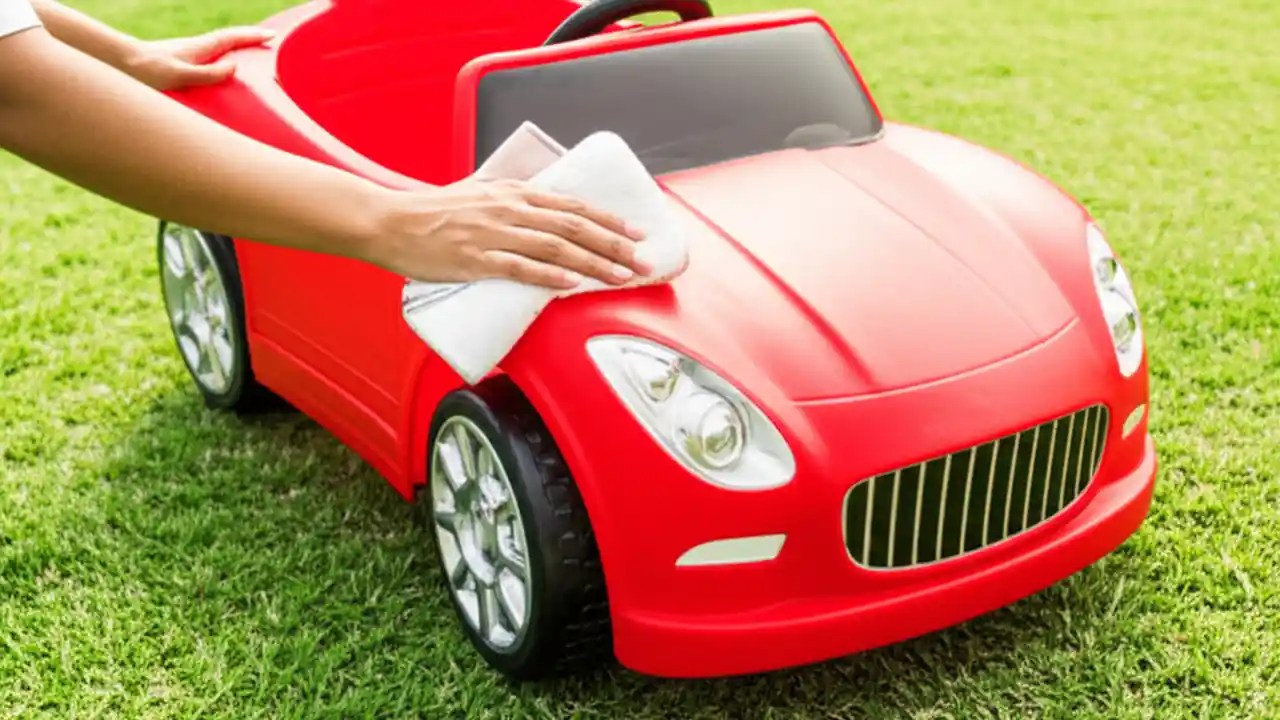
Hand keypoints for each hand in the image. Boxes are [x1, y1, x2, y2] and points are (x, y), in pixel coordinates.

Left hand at [124, 27, 274, 90]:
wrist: (121, 65)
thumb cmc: (149, 72)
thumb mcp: (180, 75)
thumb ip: (207, 73)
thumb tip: (233, 67)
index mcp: (200, 48)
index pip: (231, 38)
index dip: (252, 36)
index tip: (272, 35)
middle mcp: (197, 48)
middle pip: (228, 39)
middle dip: (249, 38)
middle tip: (268, 40)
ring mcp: (189, 54)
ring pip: (220, 47)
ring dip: (237, 46)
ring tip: (252, 52)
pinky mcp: (182, 62)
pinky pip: (211, 56)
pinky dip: (224, 56)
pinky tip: (223, 66)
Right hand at [367, 179, 656, 288]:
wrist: (390, 221)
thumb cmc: (434, 212)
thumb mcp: (481, 195)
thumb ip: (513, 205)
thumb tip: (546, 218)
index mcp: (513, 192)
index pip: (573, 205)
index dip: (609, 219)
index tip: (637, 232)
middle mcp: (509, 210)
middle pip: (574, 227)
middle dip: (614, 244)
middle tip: (643, 260)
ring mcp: (493, 235)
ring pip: (555, 248)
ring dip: (594, 263)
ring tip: (621, 276)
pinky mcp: (475, 260)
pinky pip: (519, 268)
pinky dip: (549, 276)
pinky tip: (573, 284)